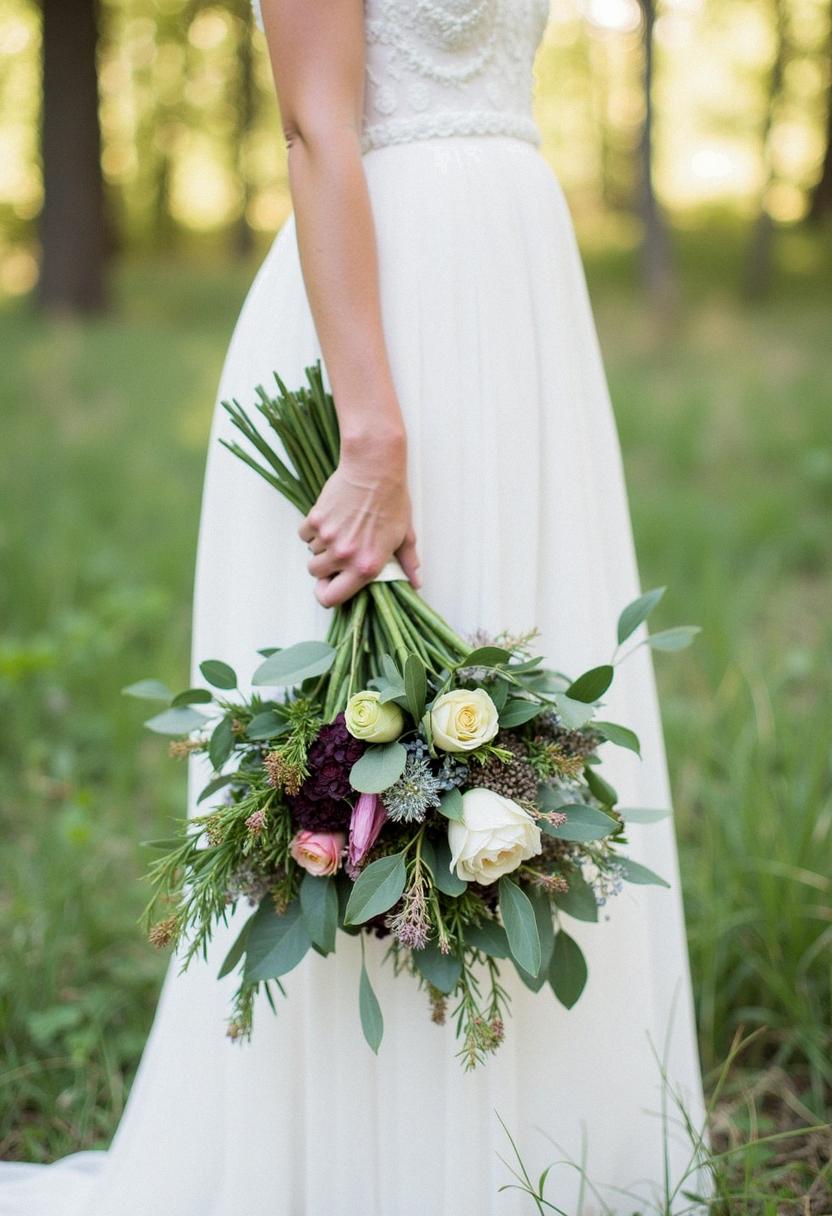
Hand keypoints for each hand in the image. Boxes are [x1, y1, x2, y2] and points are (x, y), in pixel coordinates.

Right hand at [298, 435, 420, 606]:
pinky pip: (305, 534)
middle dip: (324, 567)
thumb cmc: (392, 500)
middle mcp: (345, 555)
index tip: (329, 586)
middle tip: (338, 552)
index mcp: (366, 565)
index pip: (331, 598)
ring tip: (340, 529)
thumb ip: (407, 563)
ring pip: (312, 552)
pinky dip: (312, 530)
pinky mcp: (316, 519)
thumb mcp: (404, 535)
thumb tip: (415, 582)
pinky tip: (329, 519)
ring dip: (321, 546)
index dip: (326, 595)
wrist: (374, 469)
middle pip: (316, 574)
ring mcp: (328, 537)